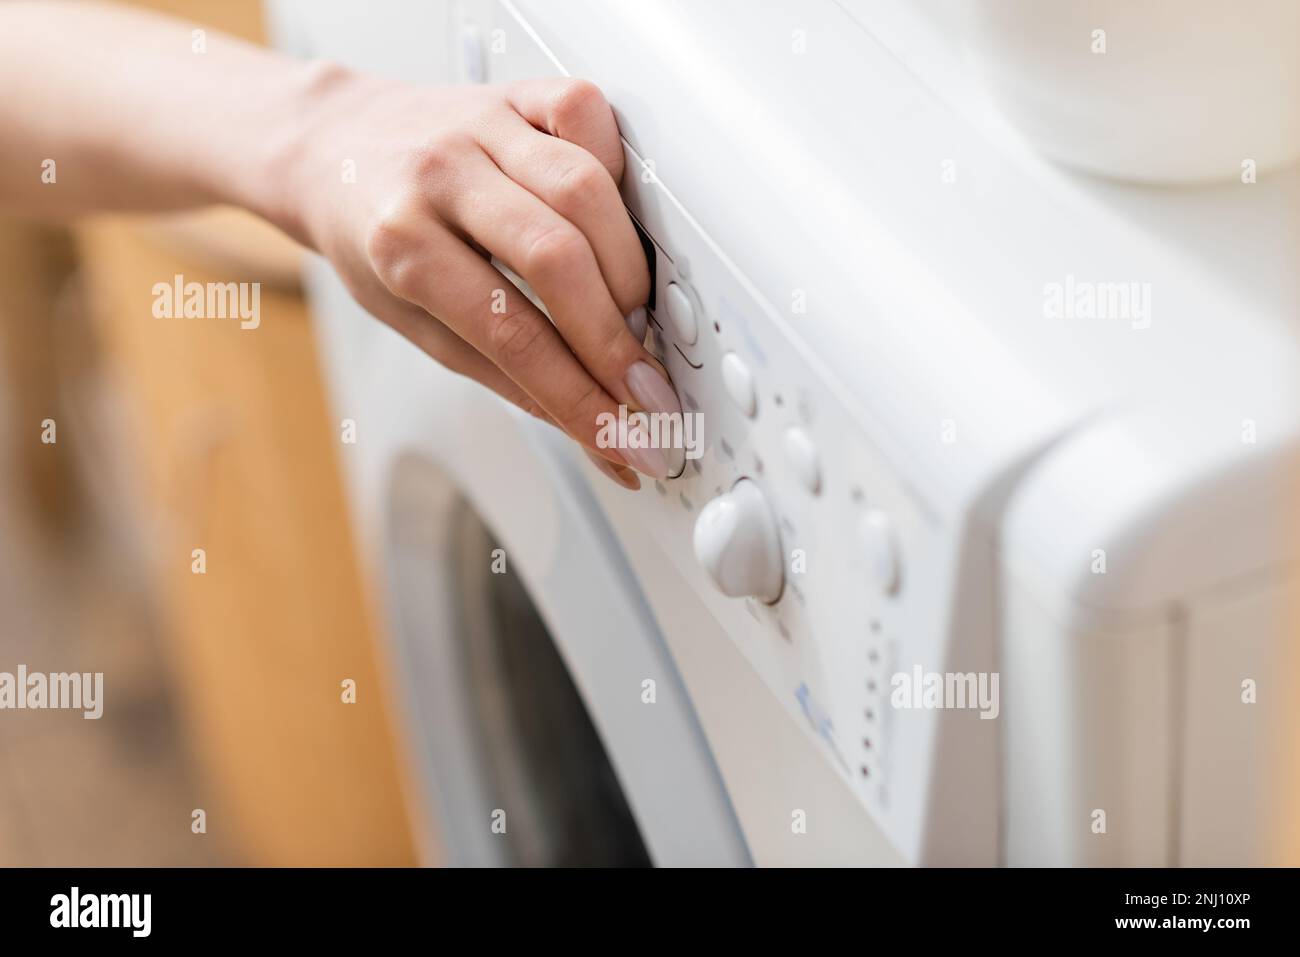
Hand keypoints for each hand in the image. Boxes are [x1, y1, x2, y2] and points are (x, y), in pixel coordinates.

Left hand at [279, 68, 681, 487]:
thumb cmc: (370, 238)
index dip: (581, 399)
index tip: (623, 438)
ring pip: (585, 190)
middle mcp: (441, 176)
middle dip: (616, 344)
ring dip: (627, 273)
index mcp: (401, 246)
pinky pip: (587, 113)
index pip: (513, 337)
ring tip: (633, 319)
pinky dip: (617, 168)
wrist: (331, 149)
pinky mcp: (515, 94)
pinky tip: (616, 219)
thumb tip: (587, 426)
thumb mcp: (413, 326)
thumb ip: (505, 376)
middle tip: (644, 393)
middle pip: (558, 259)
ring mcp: (481, 127)